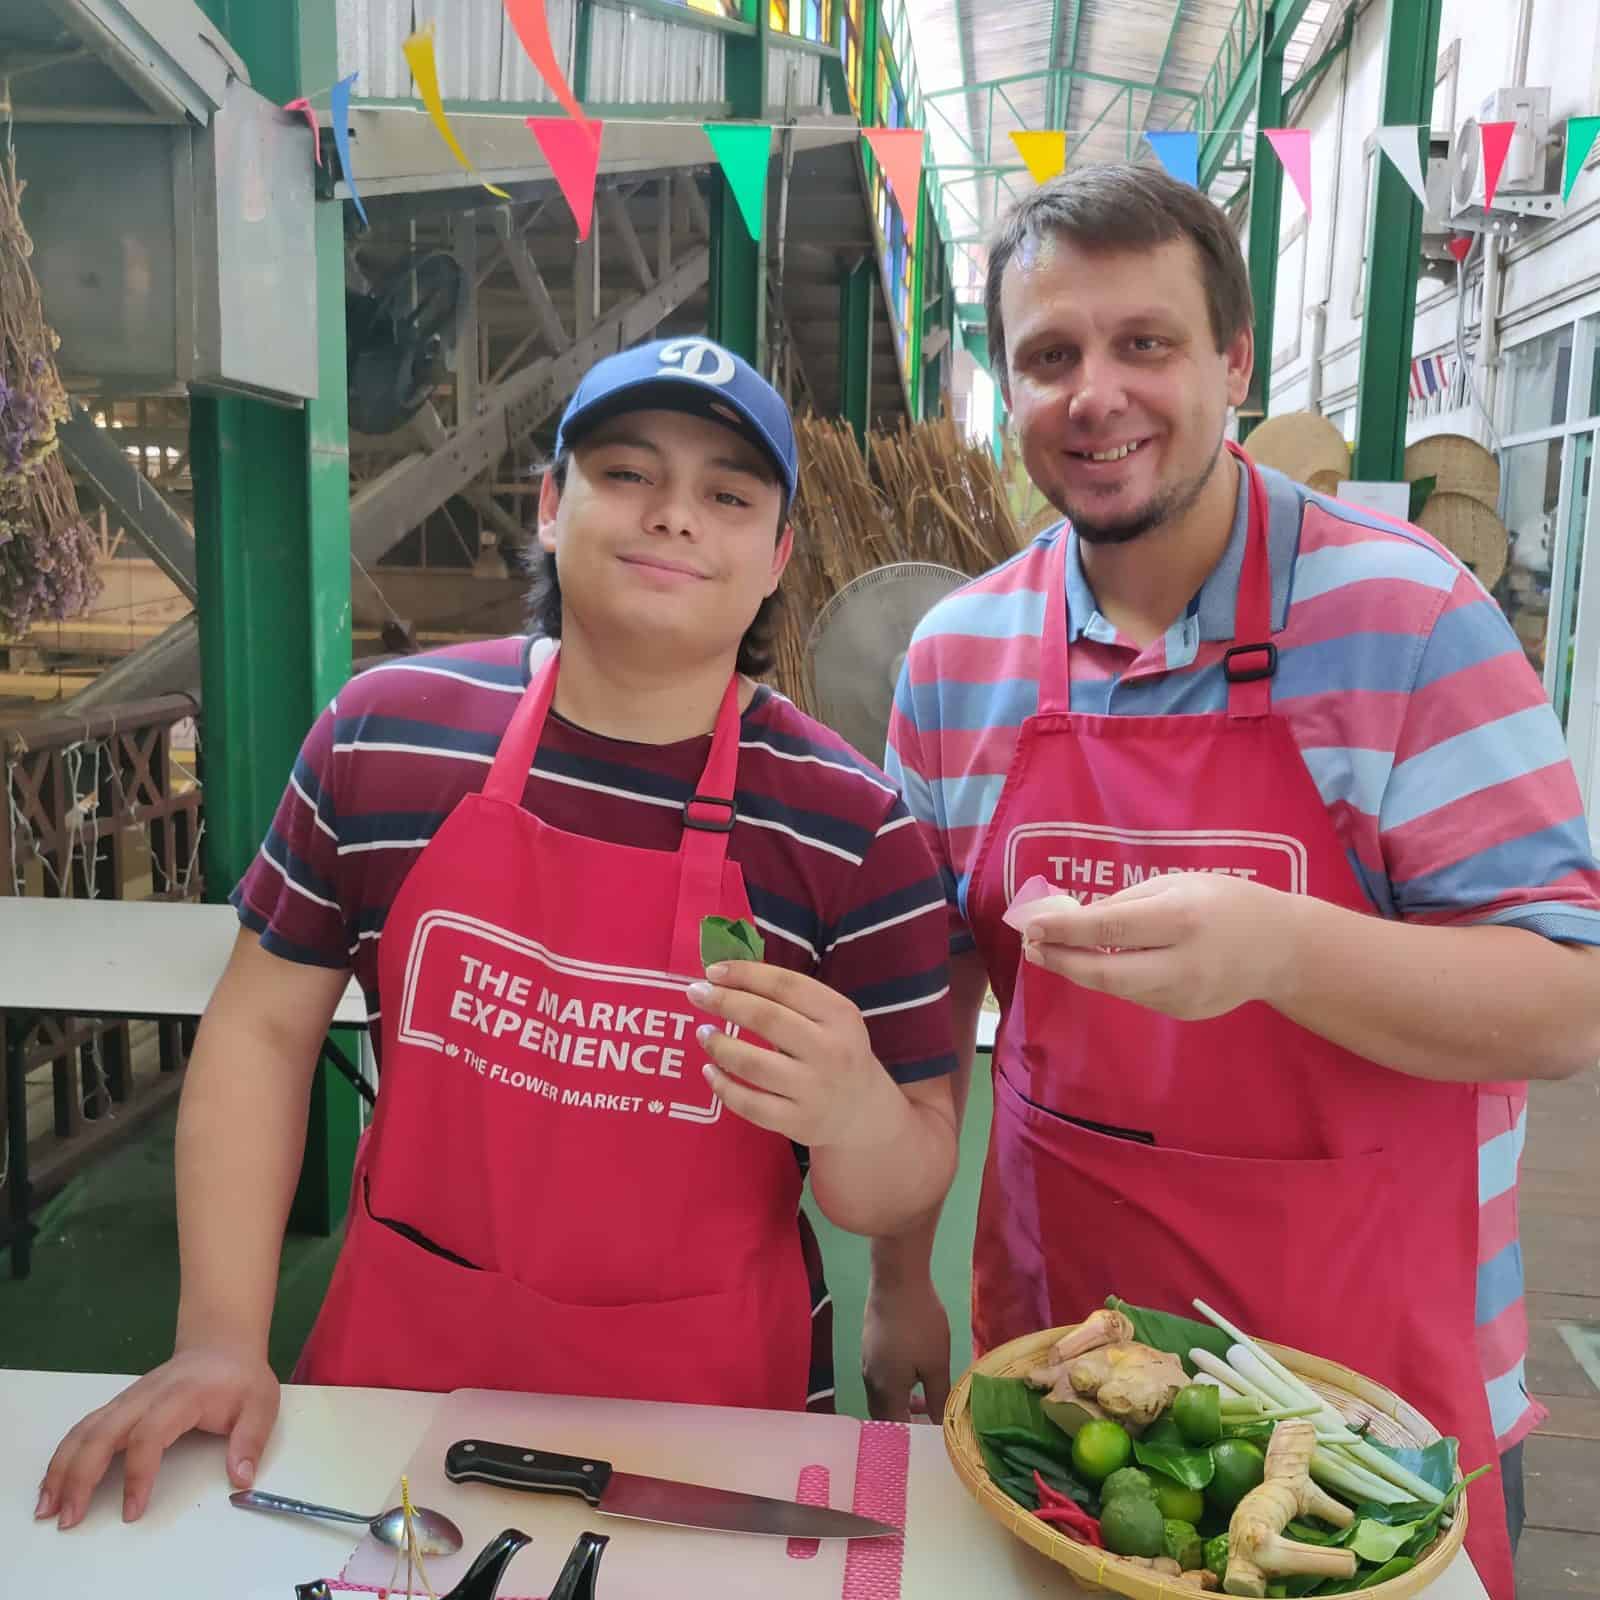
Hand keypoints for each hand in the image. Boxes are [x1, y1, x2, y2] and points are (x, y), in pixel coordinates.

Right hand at [36, 1345, 278, 1528]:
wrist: (221, 1345)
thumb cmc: (240, 1378)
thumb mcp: (261, 1403)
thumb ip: (250, 1440)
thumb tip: (241, 1478)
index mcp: (181, 1396)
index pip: (149, 1434)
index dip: (137, 1474)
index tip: (132, 1510)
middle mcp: (146, 1396)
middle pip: (103, 1432)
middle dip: (81, 1475)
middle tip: (68, 1518)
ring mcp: (128, 1399)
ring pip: (85, 1430)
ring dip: (62, 1467)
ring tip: (47, 1508)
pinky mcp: (119, 1406)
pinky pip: (84, 1429)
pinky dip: (63, 1456)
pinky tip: (53, 1484)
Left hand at [688, 962, 904, 1149]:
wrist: (862, 1112)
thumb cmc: (836, 1051)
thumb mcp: (830, 1018)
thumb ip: (790, 998)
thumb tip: (728, 975)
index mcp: (840, 1014)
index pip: (786, 985)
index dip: (745, 974)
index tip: (712, 971)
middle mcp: (830, 1050)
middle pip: (766, 1019)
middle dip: (724, 1002)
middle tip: (695, 994)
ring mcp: (814, 1089)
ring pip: (753, 1064)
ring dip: (719, 1045)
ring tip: (703, 1033)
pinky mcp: (798, 1122)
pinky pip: (749, 1104)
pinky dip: (722, 1086)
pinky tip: (709, 1070)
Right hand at [862, 1274, 951, 1423]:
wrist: (897, 1280)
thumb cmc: (920, 1324)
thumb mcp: (936, 1364)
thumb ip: (937, 1398)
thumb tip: (938, 1426)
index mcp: (886, 1391)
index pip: (894, 1428)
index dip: (911, 1438)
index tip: (930, 1440)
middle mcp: (870, 1380)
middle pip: (883, 1413)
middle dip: (903, 1422)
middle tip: (926, 1423)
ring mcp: (867, 1360)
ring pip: (881, 1394)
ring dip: (900, 1402)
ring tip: (924, 1397)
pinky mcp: (869, 1344)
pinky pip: (880, 1376)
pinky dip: (895, 1384)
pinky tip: (912, 1371)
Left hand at [1020, 873, 1300, 1020]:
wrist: (1281, 949)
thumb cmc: (1225, 902)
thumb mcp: (1177, 883)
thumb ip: (1126, 902)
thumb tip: (1073, 920)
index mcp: (1182, 919)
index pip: (1111, 927)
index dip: (1066, 930)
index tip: (1031, 924)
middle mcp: (1183, 964)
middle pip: (1107, 974)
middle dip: (1062, 962)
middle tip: (1031, 947)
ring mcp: (1185, 996)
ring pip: (1118, 988)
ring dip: (1082, 970)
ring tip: (1054, 951)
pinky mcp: (1184, 1014)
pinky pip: (1137, 995)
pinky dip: (1114, 978)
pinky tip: (1101, 963)